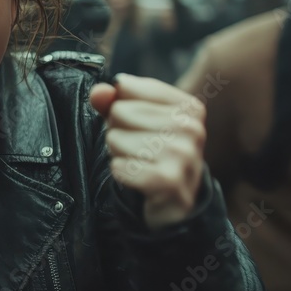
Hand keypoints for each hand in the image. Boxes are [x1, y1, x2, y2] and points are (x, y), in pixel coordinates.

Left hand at [90, 74, 204, 229]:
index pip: (127, 87)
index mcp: (188, 107)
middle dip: (118, 132)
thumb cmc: (154, 154)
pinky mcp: (168, 181)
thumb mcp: (137, 122)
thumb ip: (113, 101)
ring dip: (118, 154)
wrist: (175, 203)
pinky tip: (137, 178)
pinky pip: (119, 167)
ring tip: (139, 163)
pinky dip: (120, 172)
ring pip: (116, 139)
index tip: (137, 124)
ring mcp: (182, 155)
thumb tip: (98, 93)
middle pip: (119, 112)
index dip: (119, 105)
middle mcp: (191, 127)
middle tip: (138, 149)